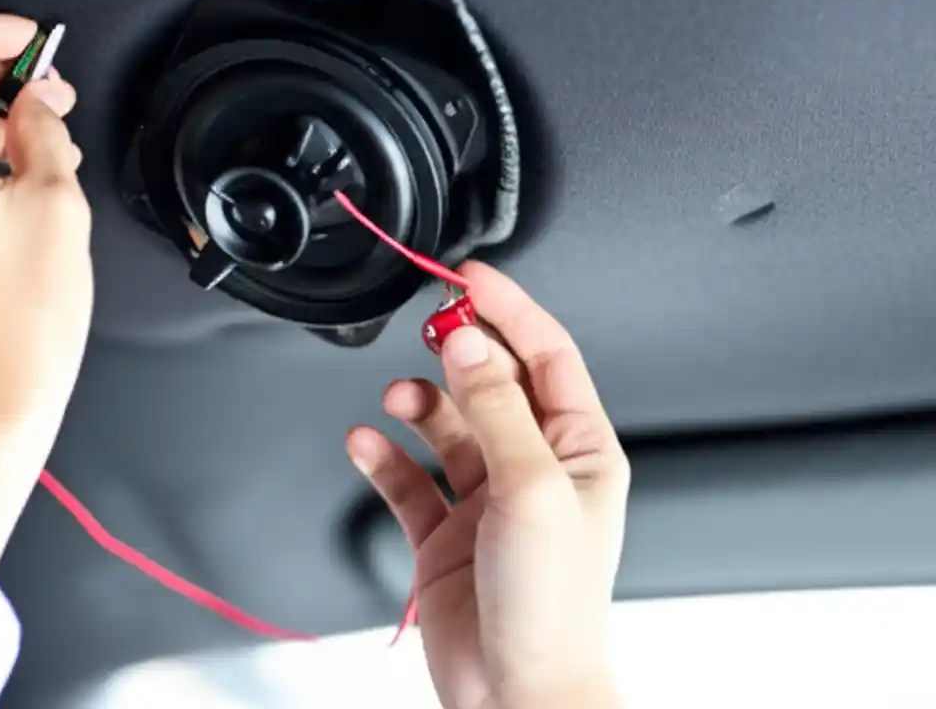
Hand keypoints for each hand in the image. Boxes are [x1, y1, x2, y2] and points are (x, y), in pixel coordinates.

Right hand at [347, 262, 628, 708]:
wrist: (516, 692)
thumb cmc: (552, 606)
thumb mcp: (530, 486)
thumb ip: (493, 406)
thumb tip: (467, 341)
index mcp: (579, 450)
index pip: (546, 356)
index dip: (509, 310)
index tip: (468, 277)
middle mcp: (532, 469)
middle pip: (490, 384)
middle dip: (458, 353)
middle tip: (426, 326)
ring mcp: (485, 502)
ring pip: (444, 427)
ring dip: (418, 404)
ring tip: (398, 397)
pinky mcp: (442, 535)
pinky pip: (407, 479)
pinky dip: (383, 457)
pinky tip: (365, 443)